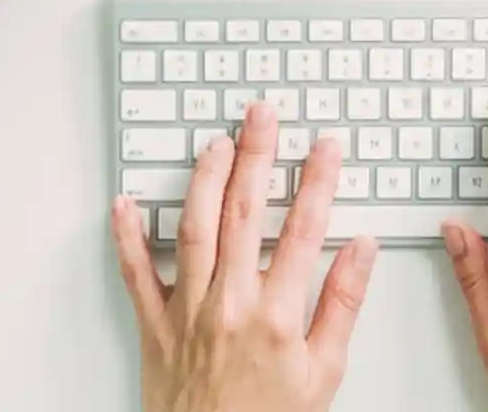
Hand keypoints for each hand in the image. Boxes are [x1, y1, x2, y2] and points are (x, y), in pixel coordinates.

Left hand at [111, 103, 378, 411]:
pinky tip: (126, 202)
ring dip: (204, 179)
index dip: (317, 181)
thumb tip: (361, 250)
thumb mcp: (324, 372)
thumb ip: (343, 304)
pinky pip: (136, 274)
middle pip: (243, 213)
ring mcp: (187, 311)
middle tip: (262, 115)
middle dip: (255, 156)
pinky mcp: (155, 326)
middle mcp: (230, 304)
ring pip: (193, 229)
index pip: (302, 229)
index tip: (325, 147)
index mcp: (277, 314)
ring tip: (215, 143)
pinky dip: (128, 236)